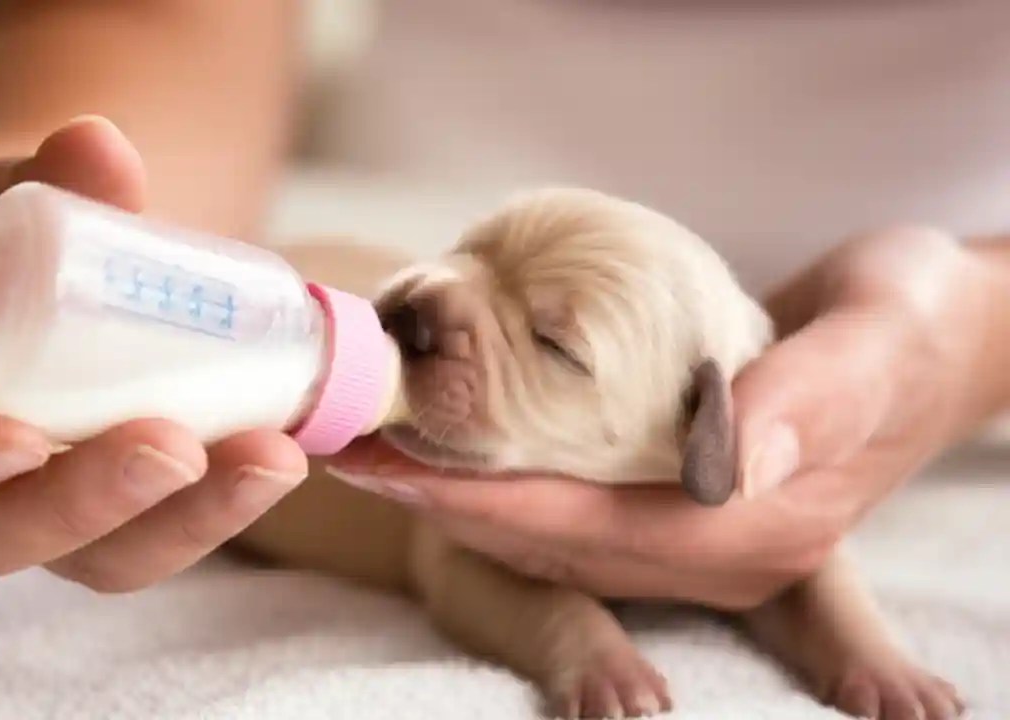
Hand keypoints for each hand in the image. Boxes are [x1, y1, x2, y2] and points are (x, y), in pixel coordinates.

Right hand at [0, 116, 306, 591]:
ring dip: (180, 521)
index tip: (17, 441)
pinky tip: (273, 459)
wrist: (10, 266)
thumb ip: (34, 178)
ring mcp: (7, 509)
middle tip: (177, 448)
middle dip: (85, 503)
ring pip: (82, 557)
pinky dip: (212, 506)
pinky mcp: (85, 514)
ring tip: (267, 459)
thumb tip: (102, 148)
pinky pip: (144, 535)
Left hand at [330, 227, 998, 609]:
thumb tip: (718, 471)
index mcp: (759, 526)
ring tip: (369, 450)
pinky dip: (504, 478)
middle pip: (556, 538)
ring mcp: (699, 531)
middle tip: (348, 455)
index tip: (395, 473)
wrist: (929, 330)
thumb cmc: (908, 326)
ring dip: (459, 495)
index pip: (596, 526)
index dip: (489, 504)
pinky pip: (576, 502)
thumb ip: (801, 407)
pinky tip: (448, 445)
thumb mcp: (873, 347)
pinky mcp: (682, 499)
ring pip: (555, 529)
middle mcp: (719, 548)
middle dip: (447, 504)